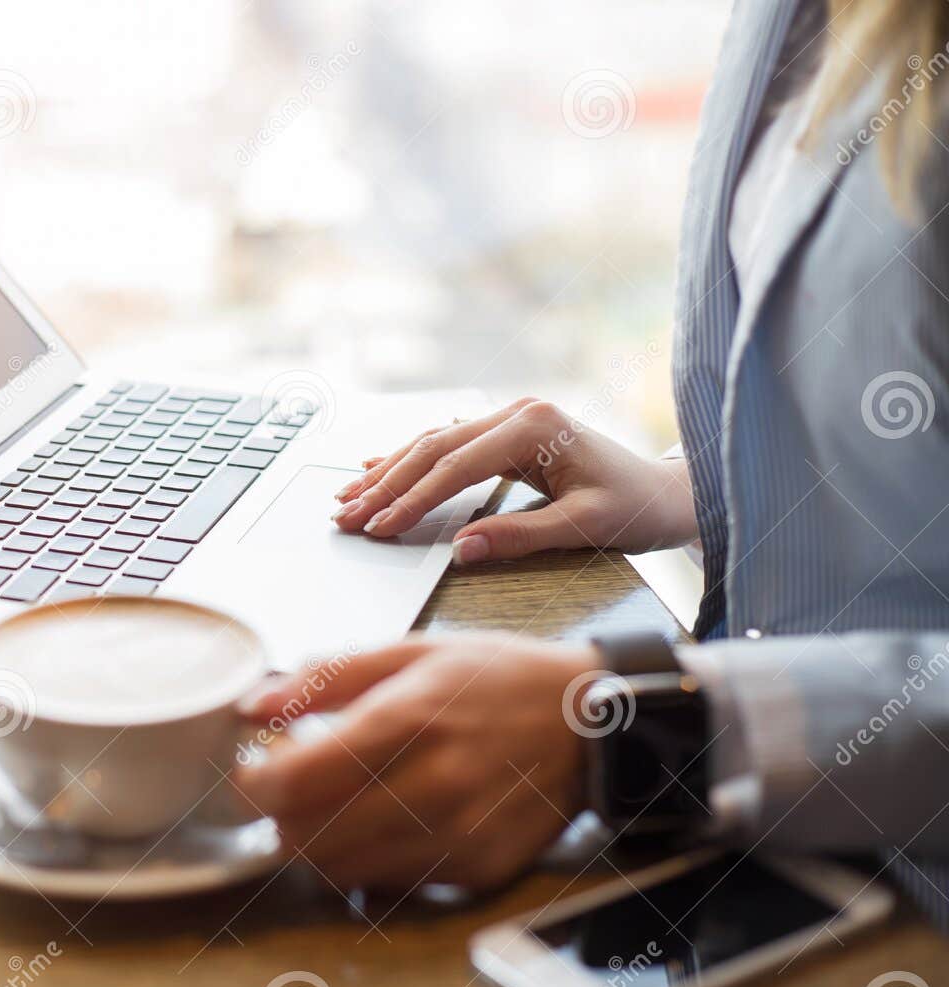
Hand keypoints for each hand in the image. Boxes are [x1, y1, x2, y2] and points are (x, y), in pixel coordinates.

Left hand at [234, 634, 599, 892]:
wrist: (592, 725)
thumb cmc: (498, 680)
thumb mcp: (413, 652)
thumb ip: (328, 676)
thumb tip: (254, 704)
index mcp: (410, 722)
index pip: (297, 781)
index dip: (254, 782)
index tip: (252, 769)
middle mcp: (432, 788)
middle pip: (306, 837)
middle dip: (278, 816)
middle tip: (287, 788)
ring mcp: (455, 839)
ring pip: (339, 870)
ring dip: (316, 843)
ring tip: (331, 804)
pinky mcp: (473, 872)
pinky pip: (387, 883)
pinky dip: (366, 859)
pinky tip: (382, 820)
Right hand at [331, 398, 697, 560]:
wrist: (666, 493)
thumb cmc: (634, 509)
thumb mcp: (583, 529)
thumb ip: (521, 536)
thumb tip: (462, 548)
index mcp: (534, 427)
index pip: (455, 467)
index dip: (411, 499)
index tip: (378, 526)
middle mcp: (517, 413)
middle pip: (433, 447)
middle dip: (384, 484)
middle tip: (345, 515)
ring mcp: (510, 418)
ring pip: (432, 442)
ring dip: (388, 471)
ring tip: (348, 498)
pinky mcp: (507, 432)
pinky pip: (447, 444)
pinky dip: (409, 461)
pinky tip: (376, 469)